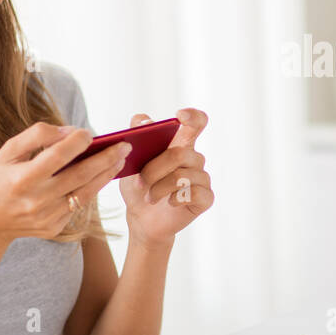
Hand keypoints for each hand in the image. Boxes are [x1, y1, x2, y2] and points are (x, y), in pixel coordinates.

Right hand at [0, 122, 131, 243]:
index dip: (77, 142)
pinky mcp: (53, 228)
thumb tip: (69, 131)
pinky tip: (101, 176)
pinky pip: (78, 206)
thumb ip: (36, 136)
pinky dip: (90, 190)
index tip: (89, 132)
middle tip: (125, 145)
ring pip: (85, 193)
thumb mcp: (7, 152)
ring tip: (120, 159)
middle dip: (106, 158)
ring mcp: (46, 217)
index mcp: (22, 179)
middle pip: (80, 176)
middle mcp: (36, 200)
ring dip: (106, 175)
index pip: (58, 156)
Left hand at [118, 109, 212, 246]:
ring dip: (159, 187)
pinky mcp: (206, 198)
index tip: (179, 115)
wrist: (141, 218)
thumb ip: (137, 137)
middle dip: (154, 169)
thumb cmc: (138, 186)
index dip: (192, 116)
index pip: (196, 122)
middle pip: (180, 153)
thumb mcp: (129, 161)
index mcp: (181, 143)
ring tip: (149, 197)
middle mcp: (195, 158)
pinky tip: (169, 203)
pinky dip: (176, 198)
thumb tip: (145, 120)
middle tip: (140, 182)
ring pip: (182, 175)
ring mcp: (202, 178)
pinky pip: (194, 193)